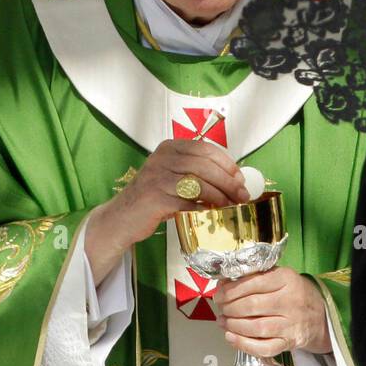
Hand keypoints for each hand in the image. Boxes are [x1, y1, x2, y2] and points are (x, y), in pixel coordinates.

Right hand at [84, 138, 248, 283]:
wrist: (122, 218)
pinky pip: (187, 201)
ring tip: (231, 206)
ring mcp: (157, 177)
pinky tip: (212, 213)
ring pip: (199, 183)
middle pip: (204, 165)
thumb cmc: (154, 198)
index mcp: (169, 148)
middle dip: (228, 181)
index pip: (204, 148)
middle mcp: (162, 158)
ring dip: (220, 196)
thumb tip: (234, 179)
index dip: (226, 163)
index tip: (240, 178)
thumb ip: (197, 172)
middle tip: (242, 195)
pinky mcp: (155, 198)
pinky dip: (203, 208)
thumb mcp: (173, 176)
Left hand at [214, 267, 331, 356]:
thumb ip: (255, 276)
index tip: (220, 293)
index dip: (231, 290)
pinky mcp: (289, 342)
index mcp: (286, 279)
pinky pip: (264, 348)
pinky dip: (244, 345)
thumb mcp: (280, 276)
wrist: (320, 315)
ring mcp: (291, 324)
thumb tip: (224, 283)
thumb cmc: (294, 293)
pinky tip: (231, 337)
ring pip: (256, 327)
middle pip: (252, 305)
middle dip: (229, 308)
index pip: (253, 283)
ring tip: (223, 321)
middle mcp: (290, 301)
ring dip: (233, 325)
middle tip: (221, 307)